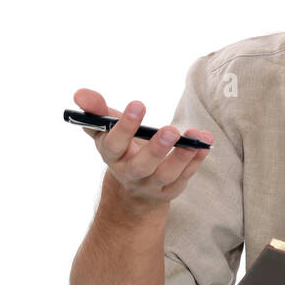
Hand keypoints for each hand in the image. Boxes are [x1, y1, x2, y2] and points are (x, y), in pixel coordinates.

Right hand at [73, 87, 212, 207]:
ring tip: (194, 137)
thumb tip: (79, 94)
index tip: (138, 104)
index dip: (125, 126)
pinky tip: (204, 143)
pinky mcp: (170, 190)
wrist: (131, 188)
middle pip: (142, 166)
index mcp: (112, 155)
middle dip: (156, 148)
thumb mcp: (106, 127)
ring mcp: (151, 184)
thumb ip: (94, 109)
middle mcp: (130, 173)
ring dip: (181, 157)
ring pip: (166, 175)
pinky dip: (196, 161)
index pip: (114, 144)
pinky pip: (184, 178)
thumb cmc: (120, 146)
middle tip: (171, 130)